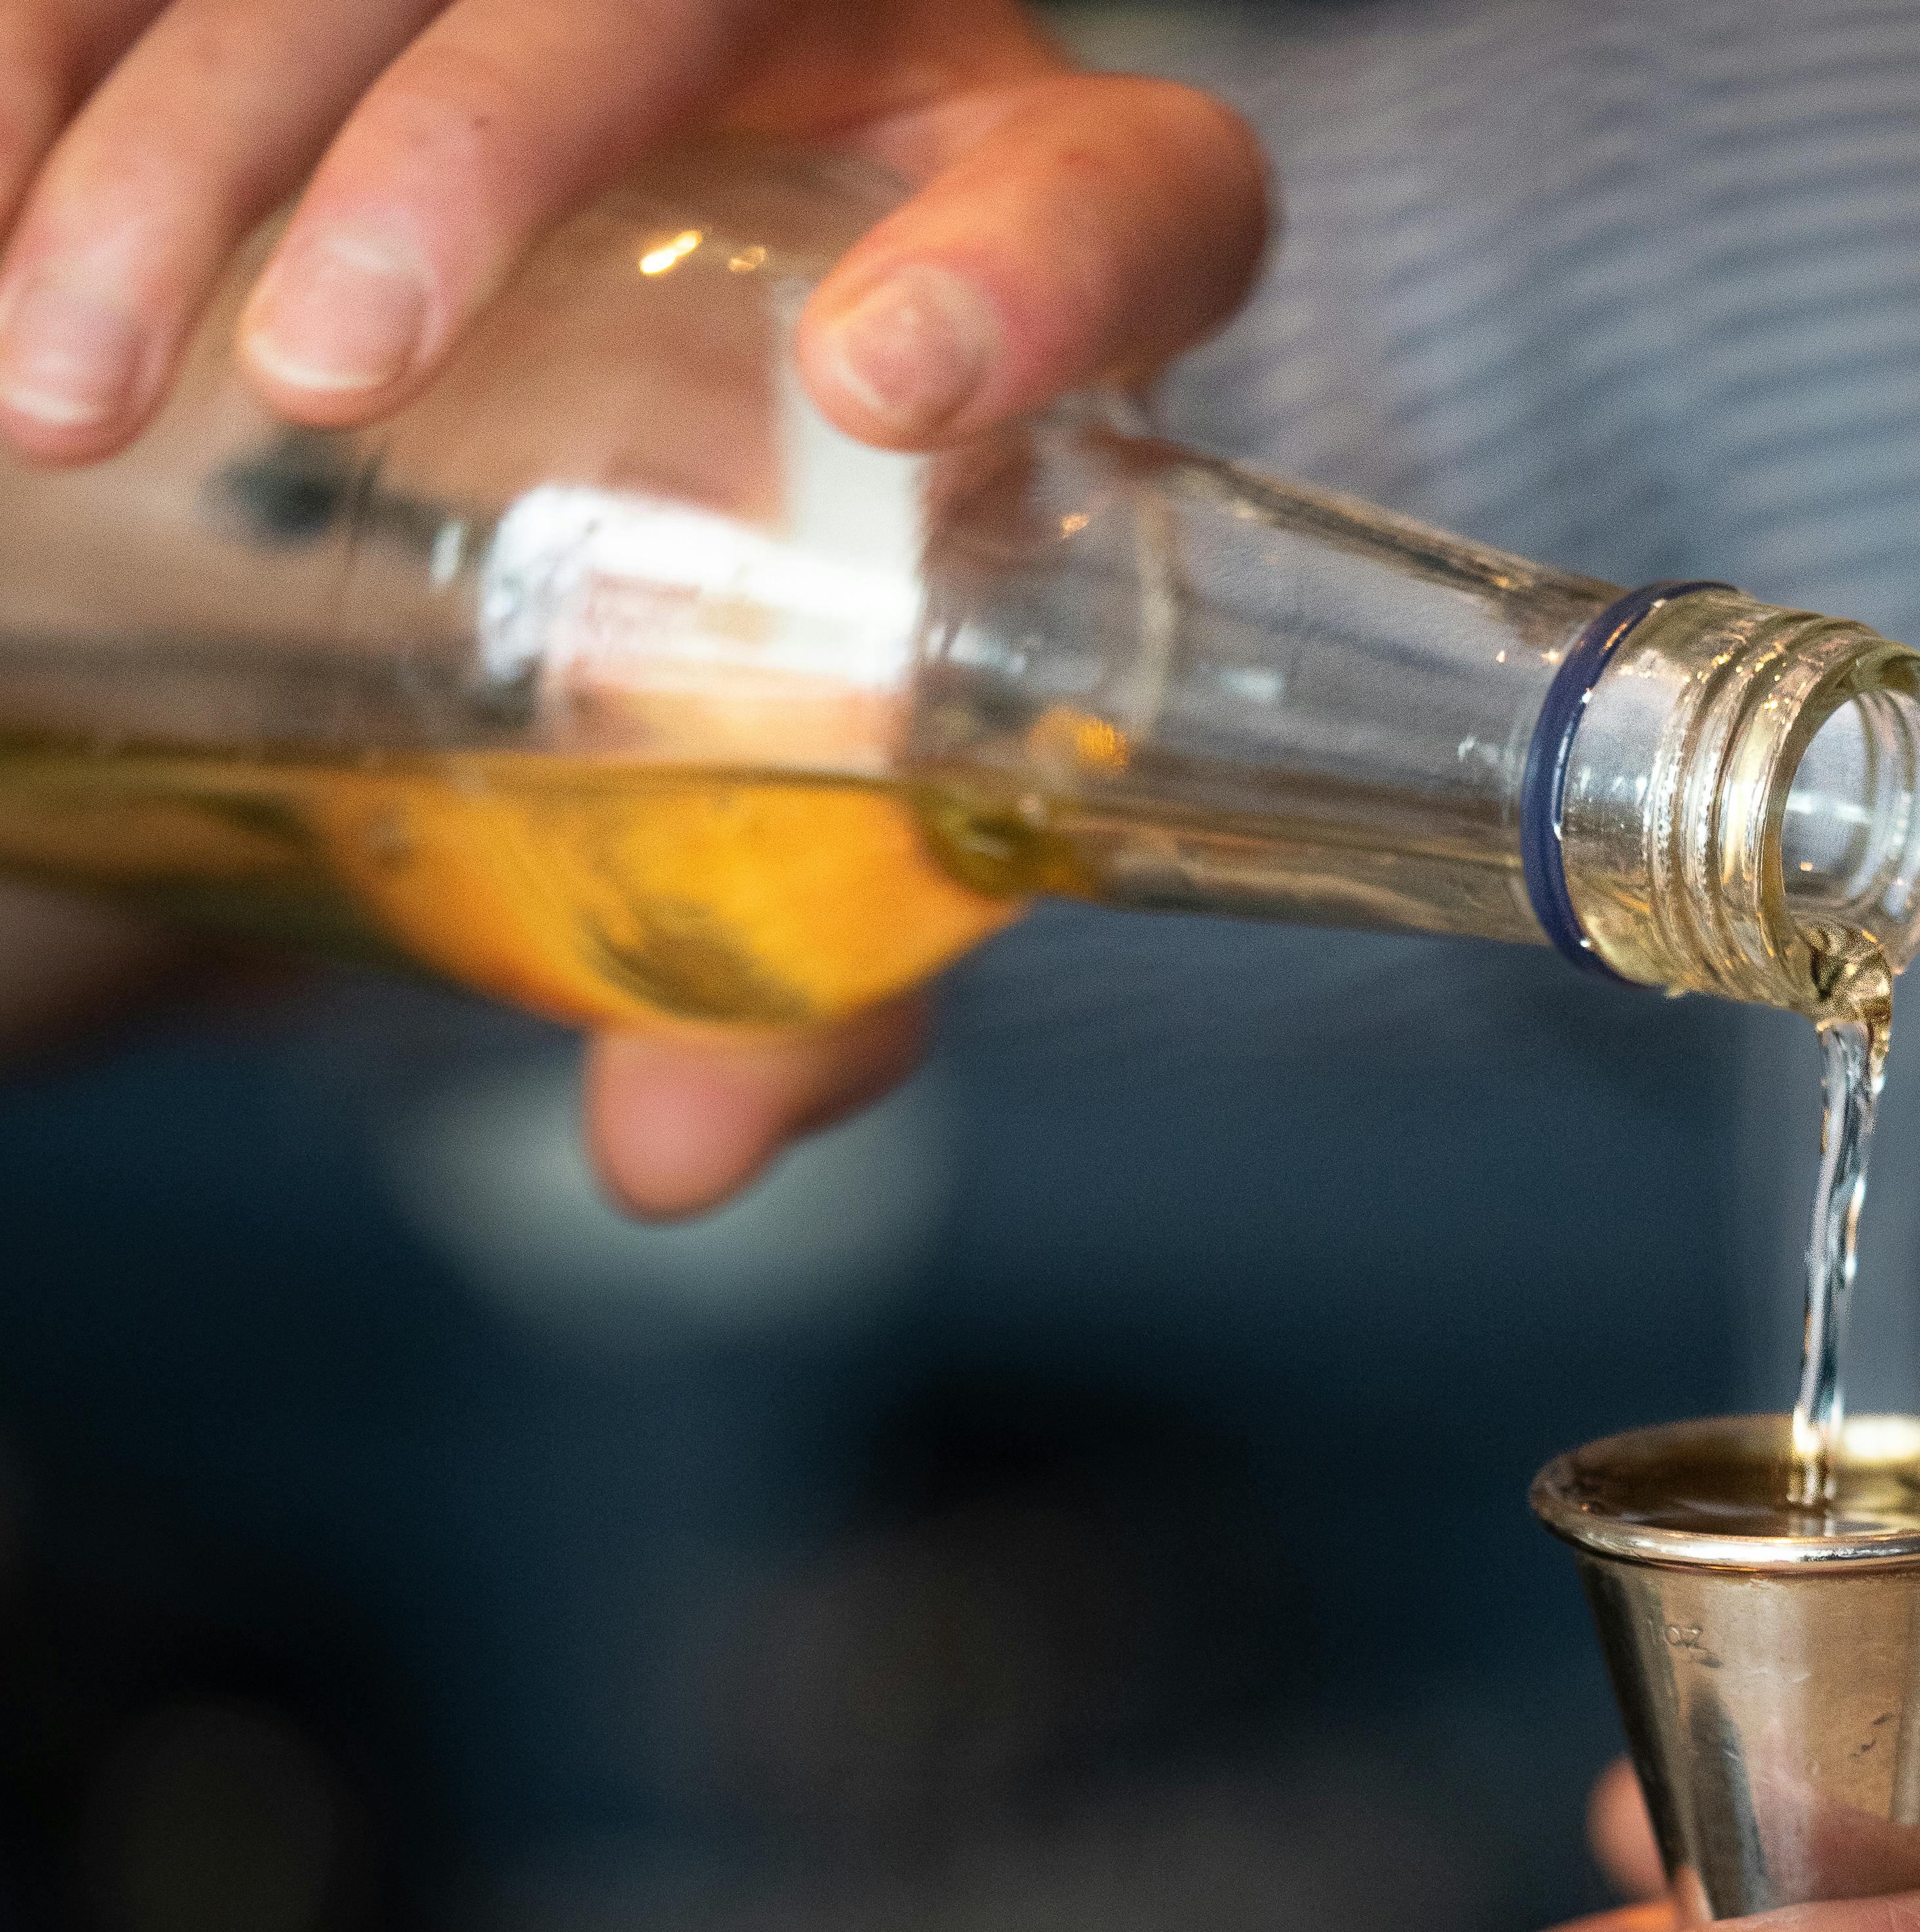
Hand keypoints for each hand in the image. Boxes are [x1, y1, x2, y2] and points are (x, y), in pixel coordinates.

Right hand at [0, 0, 1266, 1206]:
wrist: (621, 459)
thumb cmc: (772, 626)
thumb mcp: (803, 791)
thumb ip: (792, 977)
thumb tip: (674, 1152)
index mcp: (1032, 243)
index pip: (1129, 201)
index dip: (1037, 267)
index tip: (880, 378)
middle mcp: (846, 50)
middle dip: (468, 143)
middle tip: (319, 377)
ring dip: (191, 136)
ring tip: (61, 395)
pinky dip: (38, 79)